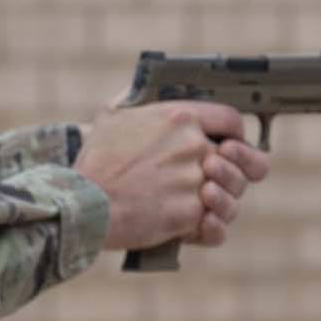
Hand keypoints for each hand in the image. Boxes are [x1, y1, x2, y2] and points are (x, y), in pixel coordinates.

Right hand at [79, 100, 270, 254]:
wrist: (83, 204)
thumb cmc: (94, 162)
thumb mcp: (111, 116)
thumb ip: (136, 100)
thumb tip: (144, 90)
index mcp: (179, 118)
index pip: (231, 120)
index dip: (238, 134)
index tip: (232, 145)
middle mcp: (193, 147)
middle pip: (237, 161)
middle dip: (230, 173)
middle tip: (215, 181)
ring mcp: (194, 182)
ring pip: (231, 195)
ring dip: (222, 203)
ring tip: (206, 206)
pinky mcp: (189, 215)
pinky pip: (216, 226)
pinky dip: (209, 230)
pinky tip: (200, 227)